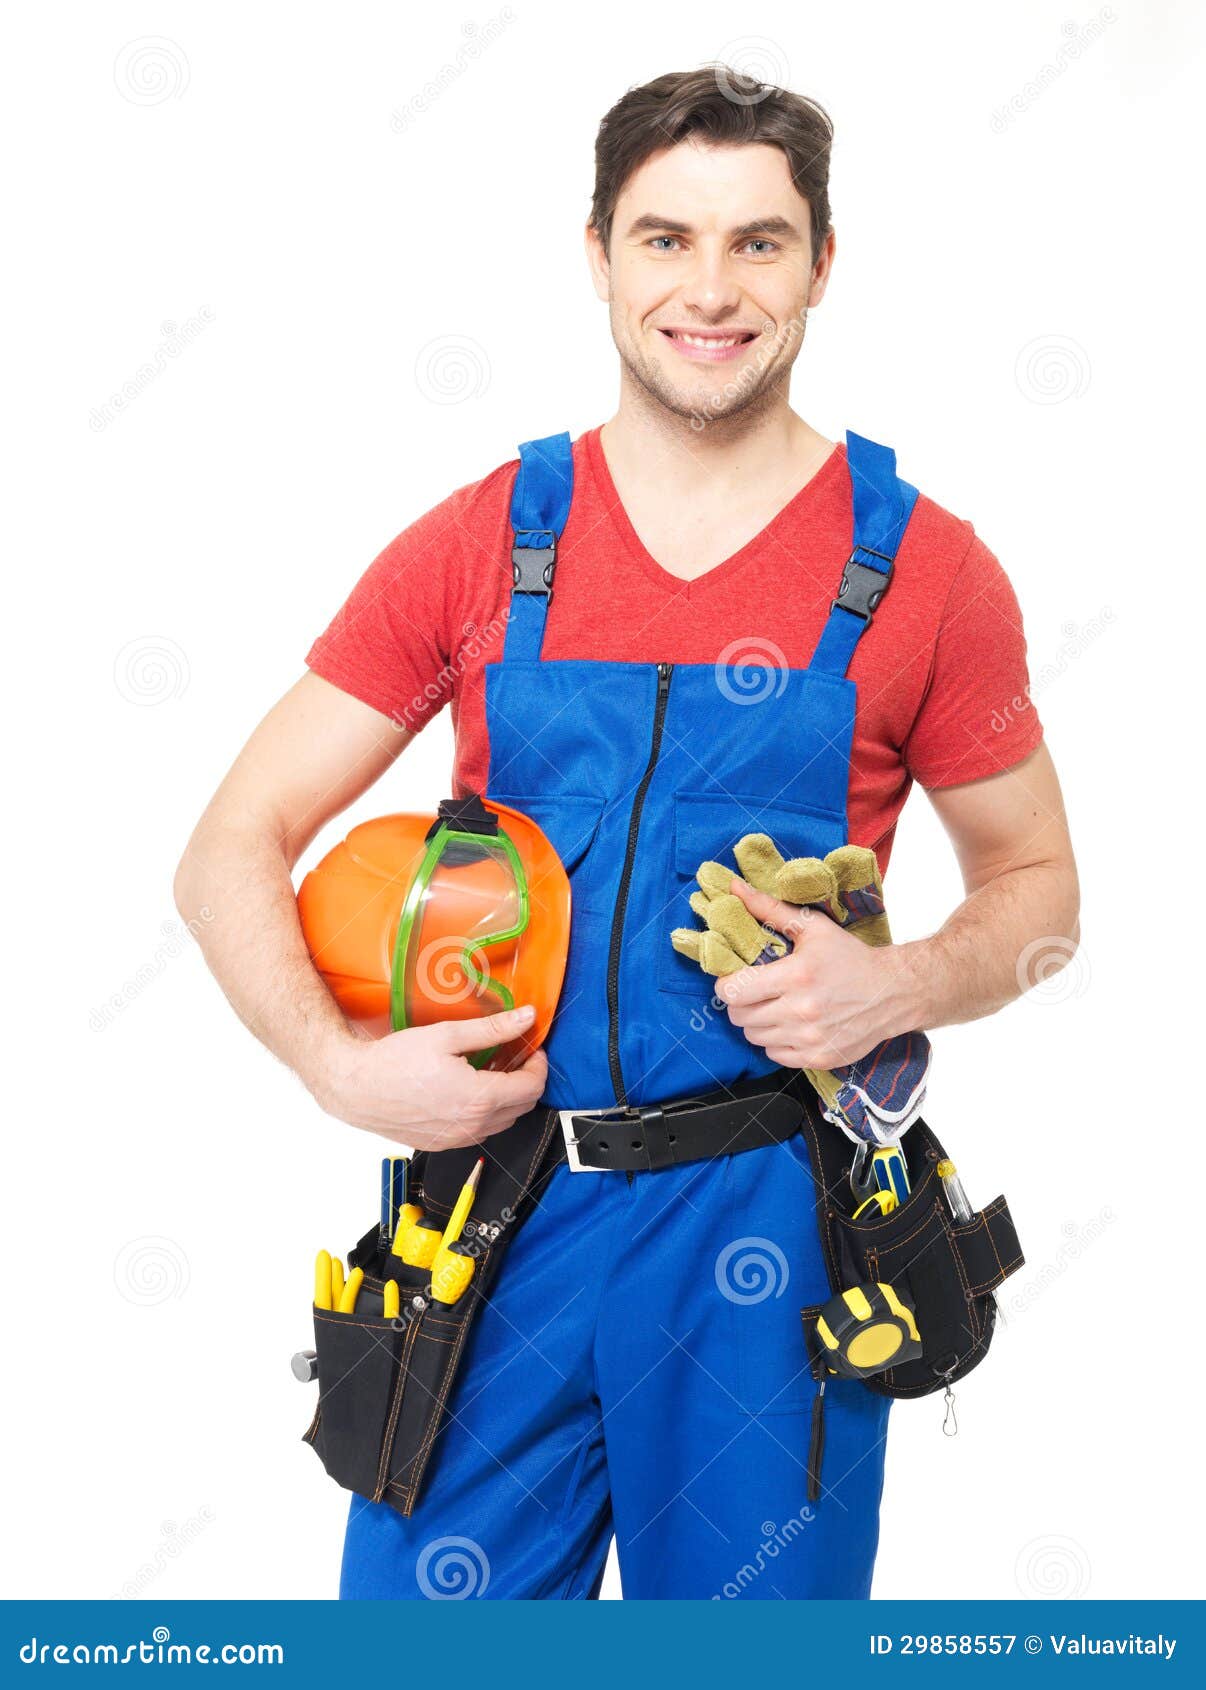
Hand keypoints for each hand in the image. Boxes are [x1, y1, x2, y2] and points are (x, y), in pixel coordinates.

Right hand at [312, 1005, 548, 1149]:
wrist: (356, 1089)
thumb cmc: (395, 1062)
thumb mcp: (447, 1035)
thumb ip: (493, 1029)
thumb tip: (526, 1018)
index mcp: (480, 1099)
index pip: (532, 1087)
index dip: (538, 1064)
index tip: (531, 1048)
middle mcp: (474, 1126)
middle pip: (523, 1107)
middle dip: (526, 1080)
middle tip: (514, 1056)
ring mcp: (459, 1139)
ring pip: (503, 1122)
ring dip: (507, 1098)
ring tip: (491, 1072)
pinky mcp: (444, 1144)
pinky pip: (480, 1131)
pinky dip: (486, 1112)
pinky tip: (469, 1090)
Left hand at [714, 879, 911, 1069]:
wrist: (893, 992)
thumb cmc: (850, 957)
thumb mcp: (813, 927)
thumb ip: (770, 909)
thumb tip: (735, 889)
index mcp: (796, 975)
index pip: (734, 990)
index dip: (726, 985)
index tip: (735, 979)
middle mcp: (801, 1010)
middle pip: (740, 1016)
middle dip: (741, 1003)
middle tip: (755, 992)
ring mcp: (810, 1037)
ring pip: (754, 1037)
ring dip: (757, 1022)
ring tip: (774, 1007)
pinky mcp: (819, 1058)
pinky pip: (774, 1055)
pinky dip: (776, 1042)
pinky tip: (790, 1025)